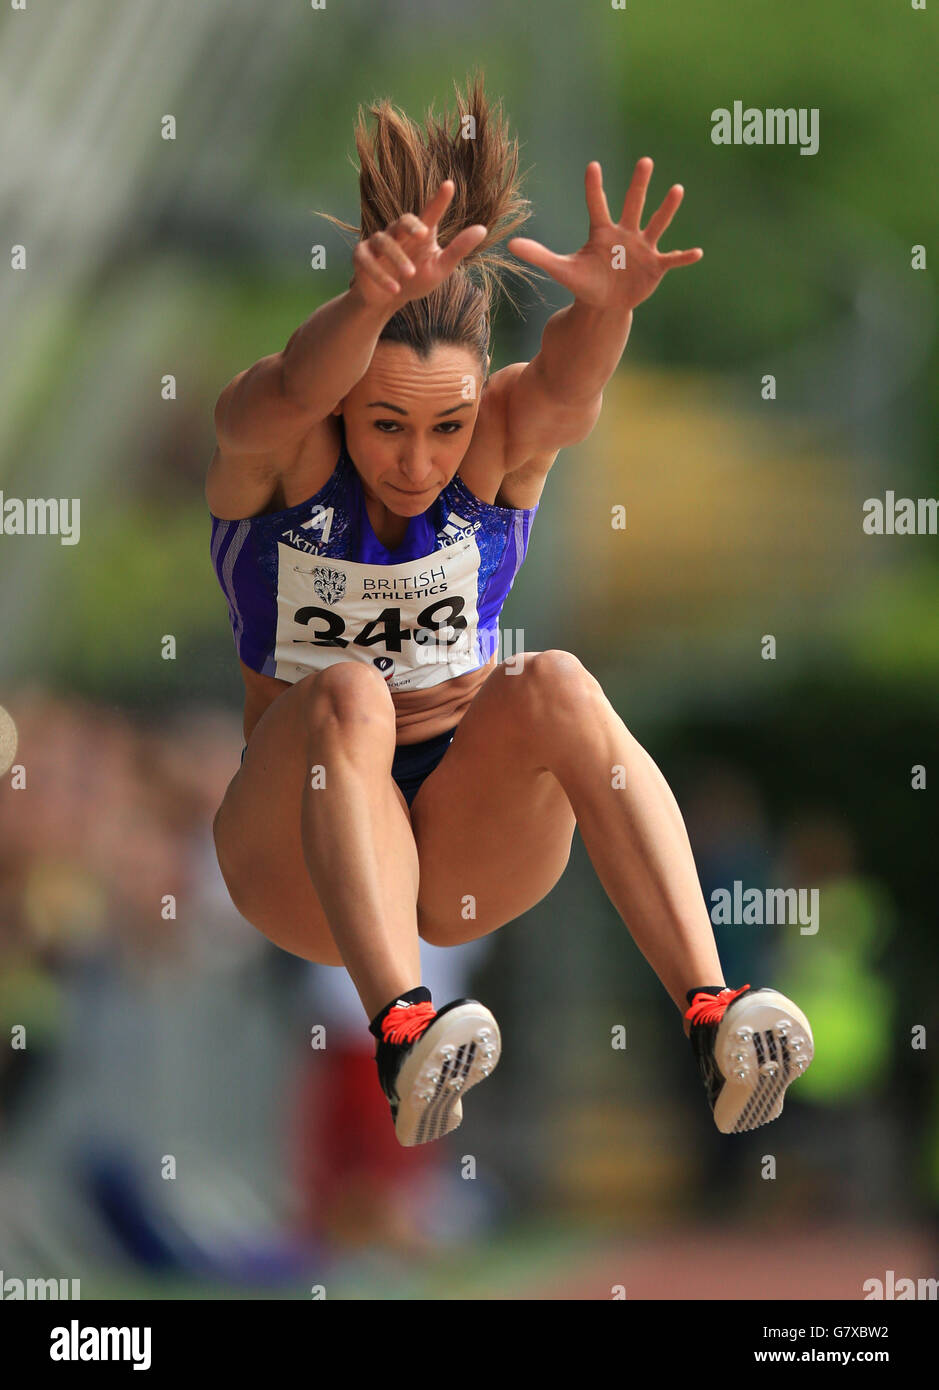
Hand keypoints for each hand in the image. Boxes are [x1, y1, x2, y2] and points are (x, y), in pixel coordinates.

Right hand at [349, 181, 487, 313]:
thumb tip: (483, 228)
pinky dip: (380, 275)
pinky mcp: (362, 257)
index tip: (449, 185)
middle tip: (424, 234)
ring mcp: (377, 243)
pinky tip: (394, 288)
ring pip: (385, 241)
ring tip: (410, 274)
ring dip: (398, 258)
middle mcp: (397, 232)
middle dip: (412, 225)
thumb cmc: (416, 280)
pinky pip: (367, 261)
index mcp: (419, 232)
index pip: (430, 213)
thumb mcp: (440, 268)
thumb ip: (458, 249)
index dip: (439, 200)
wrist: (388, 299)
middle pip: (403, 220)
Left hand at [508, 158, 701, 310]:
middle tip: (645, 161)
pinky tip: (697, 252)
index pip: (596, 205)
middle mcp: (625, 234)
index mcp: (602, 231)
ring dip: (666, 209)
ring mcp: (642, 248)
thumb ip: (539, 255)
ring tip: (677, 189)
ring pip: (655, 224)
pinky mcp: (655, 266)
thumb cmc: (584, 282)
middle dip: (638, 185)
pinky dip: (684, 257)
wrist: (605, 303)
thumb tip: (510, 245)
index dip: (593, 187)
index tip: (591, 167)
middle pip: (632, 204)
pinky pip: (672, 259)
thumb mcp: (562, 270)